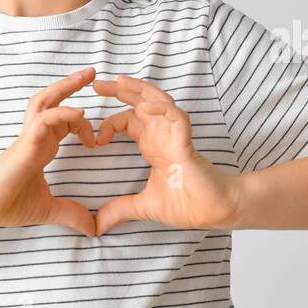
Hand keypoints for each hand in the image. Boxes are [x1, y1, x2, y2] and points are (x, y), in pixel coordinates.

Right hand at [0, 68, 100, 236]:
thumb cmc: (6, 204)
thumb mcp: (48, 210)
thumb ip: (71, 214)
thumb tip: (93, 230)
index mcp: (41, 147)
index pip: (64, 121)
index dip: (83, 124)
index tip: (98, 141)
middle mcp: (35, 137)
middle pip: (52, 100)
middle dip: (72, 85)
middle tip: (93, 73)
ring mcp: (28, 138)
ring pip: (45, 102)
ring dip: (66, 87)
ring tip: (86, 76)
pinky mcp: (23, 145)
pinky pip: (43, 120)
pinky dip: (62, 113)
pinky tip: (80, 113)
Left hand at [90, 75, 243, 234]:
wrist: (213, 212)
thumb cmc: (187, 205)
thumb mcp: (142, 207)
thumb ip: (119, 211)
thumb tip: (96, 226)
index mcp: (153, 145)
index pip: (129, 120)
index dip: (109, 124)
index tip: (94, 140)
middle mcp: (162, 135)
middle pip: (140, 103)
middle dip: (119, 91)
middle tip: (96, 84)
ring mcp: (175, 135)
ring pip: (157, 101)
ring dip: (138, 90)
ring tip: (118, 81)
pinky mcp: (186, 141)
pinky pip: (175, 116)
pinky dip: (161, 108)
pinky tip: (144, 105)